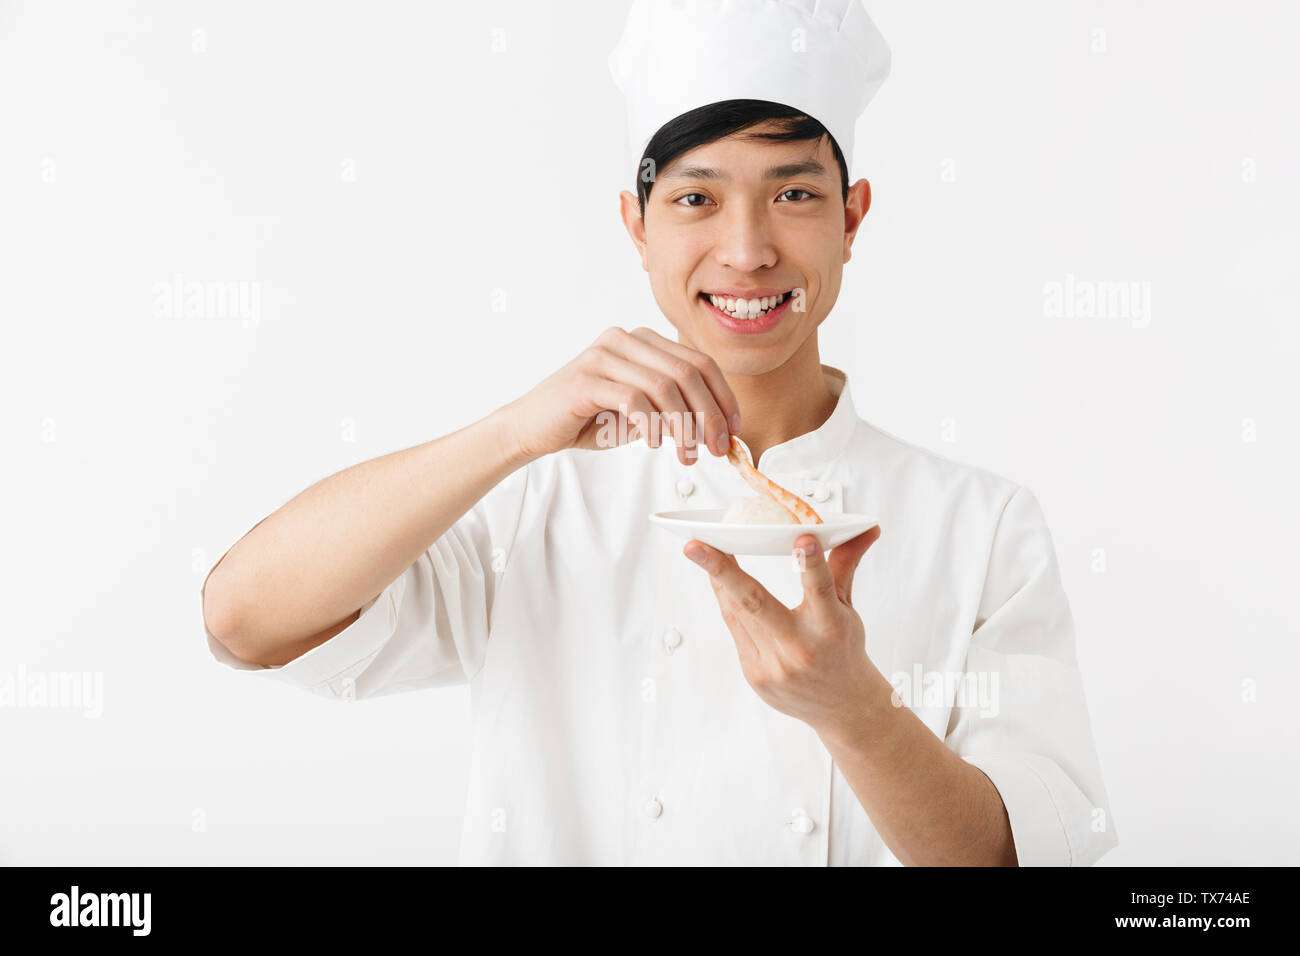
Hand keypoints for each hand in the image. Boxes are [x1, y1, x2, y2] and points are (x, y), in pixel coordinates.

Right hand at [501, 326, 741, 465]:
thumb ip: (674, 411)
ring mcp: (604, 355)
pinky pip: (633, 399)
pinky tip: (654, 444)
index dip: (724, 396)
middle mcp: (625, 339)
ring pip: (664, 387)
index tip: (735, 429)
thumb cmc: (587, 419)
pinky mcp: (586, 379)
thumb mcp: (641, 413)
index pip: (699, 362)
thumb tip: (718, 430)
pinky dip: (651, 425)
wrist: (532, 427)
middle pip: (688, 372)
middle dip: (710, 414)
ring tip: (687, 454)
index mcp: (642, 340)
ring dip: (684, 426)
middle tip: (718, 449)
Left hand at [684, 526, 888, 735]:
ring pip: (736, 613)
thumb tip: (867, 528)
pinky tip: (716, 580)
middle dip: (722, 570)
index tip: (803, 538)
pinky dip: (726, 602)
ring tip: (700, 550)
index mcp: (830, 628)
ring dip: (717, 579)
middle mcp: (800, 648)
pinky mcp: (755, 675)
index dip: (811, 564)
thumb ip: (845, 564)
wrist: (841, 707)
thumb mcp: (847, 607)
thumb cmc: (843, 649)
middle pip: (756, 603)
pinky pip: (735, 629)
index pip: (821, 589)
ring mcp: (773, 665)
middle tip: (695, 546)